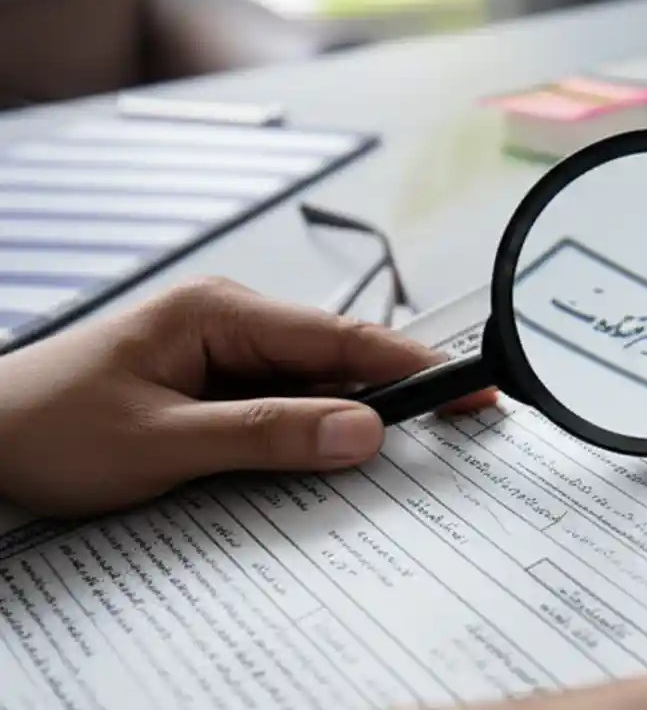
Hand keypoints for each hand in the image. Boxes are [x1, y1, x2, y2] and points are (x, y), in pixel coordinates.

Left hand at [0, 277, 494, 515]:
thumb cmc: (46, 426)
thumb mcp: (160, 441)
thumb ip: (266, 435)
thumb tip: (361, 431)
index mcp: (220, 313)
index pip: (341, 336)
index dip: (415, 365)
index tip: (472, 388)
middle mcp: (232, 325)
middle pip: (338, 362)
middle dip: (393, 399)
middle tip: (454, 433)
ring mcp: (226, 356)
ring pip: (317, 389)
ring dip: (350, 423)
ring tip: (392, 456)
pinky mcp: (219, 389)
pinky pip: (286, 409)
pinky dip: (314, 435)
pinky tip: (330, 460)